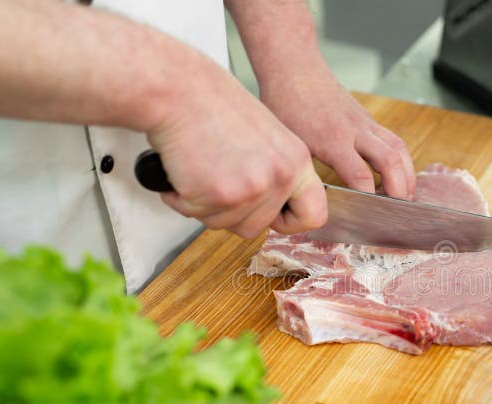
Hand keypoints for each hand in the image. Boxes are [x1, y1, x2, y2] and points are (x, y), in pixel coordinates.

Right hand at [147, 62, 326, 236]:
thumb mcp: (264, 138)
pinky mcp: (222, 194)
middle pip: (257, 227)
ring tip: (198, 167)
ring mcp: (253, 188)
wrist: (178, 88)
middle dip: (230, 213)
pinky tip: (182, 169)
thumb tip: (269, 206)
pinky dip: (181, 198)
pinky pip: (195, 215)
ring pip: (224, 224)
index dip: (288, 222)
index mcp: (297, 161)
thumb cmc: (211, 105)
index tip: (271, 217)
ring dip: (204, 204)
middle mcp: (281, 176)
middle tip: (214, 179)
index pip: (313, 214)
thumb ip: (273, 172)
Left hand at [259, 66, 415, 199]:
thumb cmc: (287, 106)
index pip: (360, 175)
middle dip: (399, 189)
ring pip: (399, 149)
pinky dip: (401, 160)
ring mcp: (365, 124)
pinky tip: (398, 175)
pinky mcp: (369, 120)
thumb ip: (305, 170)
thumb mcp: (290, 143)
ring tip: (406, 197)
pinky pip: (394, 140)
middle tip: (398, 210)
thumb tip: (312, 201)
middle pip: (390, 161)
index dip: (368, 198)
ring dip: (407, 175)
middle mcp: (354, 131)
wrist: (295, 70)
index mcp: (333, 140)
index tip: (367, 216)